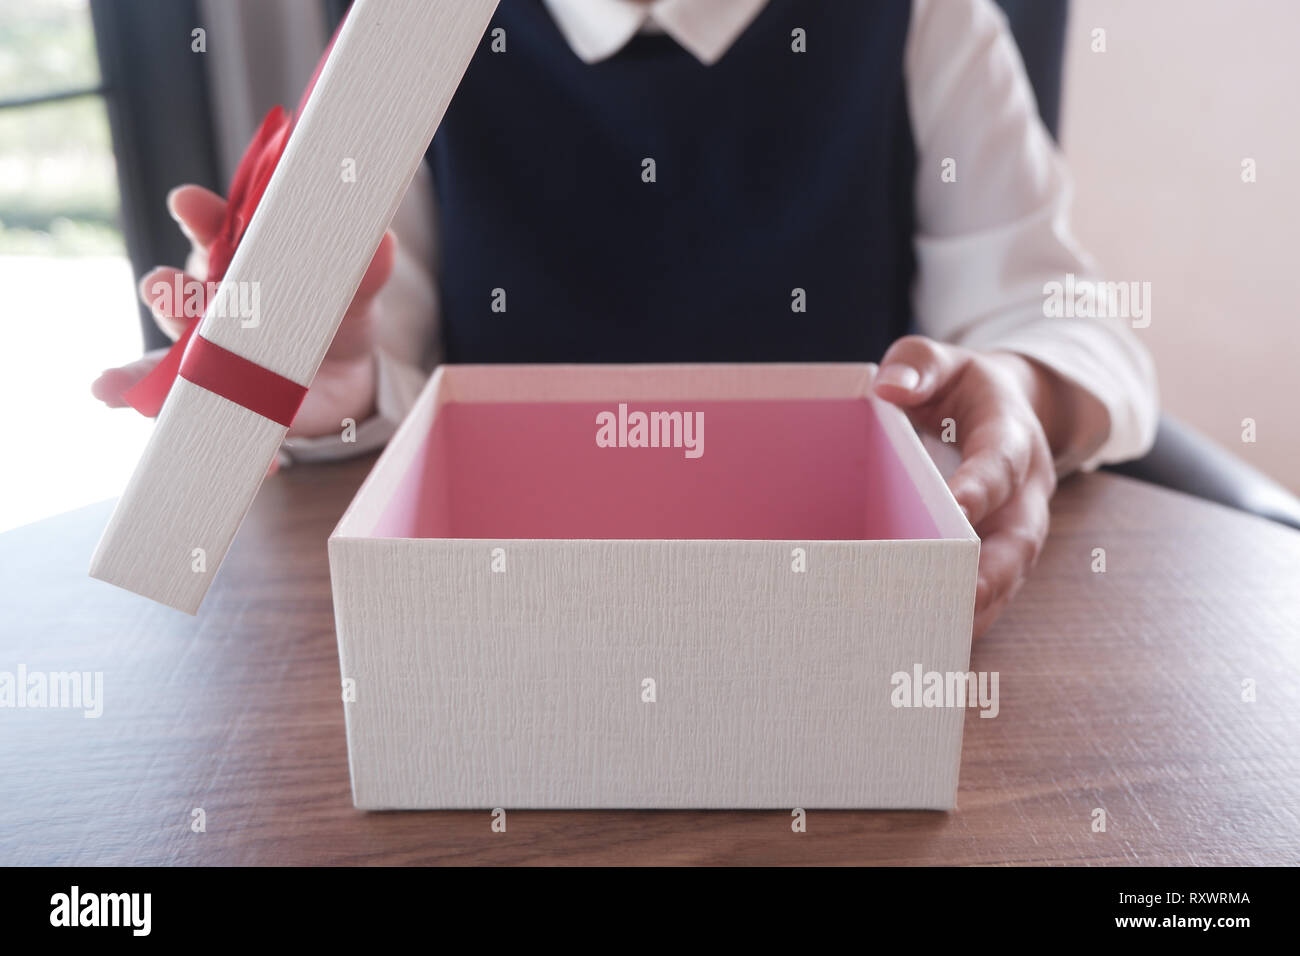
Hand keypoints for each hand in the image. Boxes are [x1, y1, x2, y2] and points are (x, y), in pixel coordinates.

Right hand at [92, 184, 394, 438]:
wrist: (345, 376)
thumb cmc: (334, 316)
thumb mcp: (356, 291)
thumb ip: (366, 269)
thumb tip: (381, 243)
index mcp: (237, 262)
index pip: (212, 230)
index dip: (199, 216)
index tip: (188, 205)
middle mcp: (210, 306)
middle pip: (179, 296)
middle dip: (169, 294)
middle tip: (163, 291)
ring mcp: (207, 358)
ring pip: (163, 363)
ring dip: (137, 375)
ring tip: (111, 386)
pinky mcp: (221, 405)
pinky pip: (198, 421)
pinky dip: (196, 434)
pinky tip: (198, 443)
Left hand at [874, 336, 1098, 639]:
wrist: (1003, 408)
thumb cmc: (958, 386)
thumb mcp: (939, 360)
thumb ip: (918, 365)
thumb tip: (889, 388)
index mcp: (1011, 435)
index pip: (1000, 463)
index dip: (981, 487)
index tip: (955, 510)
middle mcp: (1026, 490)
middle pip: (1021, 538)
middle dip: (992, 573)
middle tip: (955, 601)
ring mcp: (1019, 528)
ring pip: (1011, 576)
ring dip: (980, 608)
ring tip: (936, 637)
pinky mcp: (1003, 556)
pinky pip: (994, 592)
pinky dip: (971, 619)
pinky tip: (932, 643)